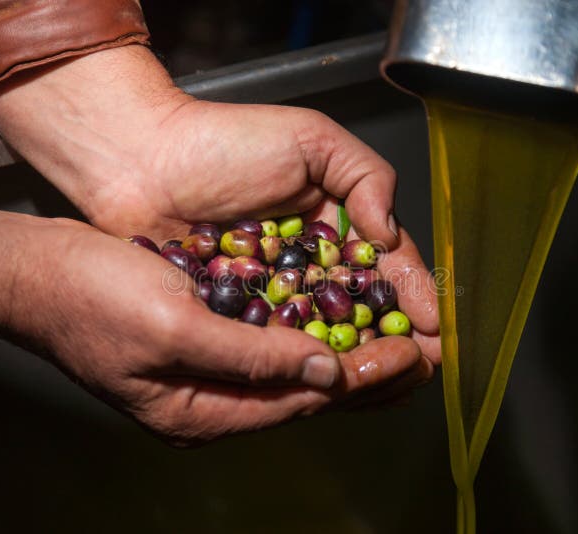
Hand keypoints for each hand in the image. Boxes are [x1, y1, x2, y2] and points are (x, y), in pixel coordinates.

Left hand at [0, 44, 441, 365]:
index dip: (416, 296)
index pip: (390, 266)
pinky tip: (332, 382)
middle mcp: (314, 264)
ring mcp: (278, 293)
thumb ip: (365, 176)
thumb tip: (390, 235)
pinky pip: (282, 345)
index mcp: (339, 223)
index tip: (437, 327)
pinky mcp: (240, 316)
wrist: (141, 162)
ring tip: (389, 382)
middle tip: (421, 366)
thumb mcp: (311, 140)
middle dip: (398, 340)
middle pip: (368, 310)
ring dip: (361, 361)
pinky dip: (308, 364)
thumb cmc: (224, 142)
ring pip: (330, 336)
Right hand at [0, 201, 432, 444]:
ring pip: (294, 371)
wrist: (36, 270)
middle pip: (307, 393)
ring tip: (393, 336)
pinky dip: (308, 334)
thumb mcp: (176, 327)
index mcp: (204, 413)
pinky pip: (270, 347)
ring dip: (343, 351)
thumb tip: (324, 371)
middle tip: (422, 353)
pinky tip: (335, 317)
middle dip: (366, 373)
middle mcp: (210, 403)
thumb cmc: (92, 296)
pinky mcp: (201, 344)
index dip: (364, 376)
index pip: (306, 399)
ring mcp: (205, 375)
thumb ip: (254, 357)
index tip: (412, 355)